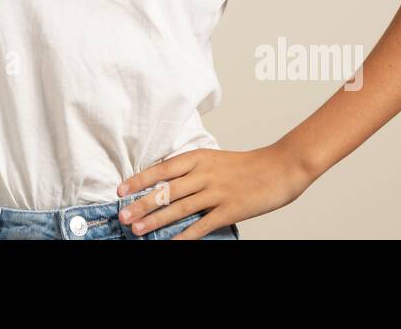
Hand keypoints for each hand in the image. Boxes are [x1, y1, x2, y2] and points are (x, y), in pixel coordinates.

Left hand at [114, 143, 313, 238]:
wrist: (280, 167)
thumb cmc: (246, 166)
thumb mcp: (214, 159)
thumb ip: (191, 169)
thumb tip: (165, 182)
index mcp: (198, 157)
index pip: (162, 169)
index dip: (139, 180)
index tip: (121, 190)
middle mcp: (204, 174)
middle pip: (166, 190)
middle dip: (141, 204)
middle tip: (123, 216)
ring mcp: (216, 192)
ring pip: (179, 208)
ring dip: (156, 221)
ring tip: (138, 230)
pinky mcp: (229, 210)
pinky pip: (202, 225)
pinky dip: (185, 235)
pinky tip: (171, 243)